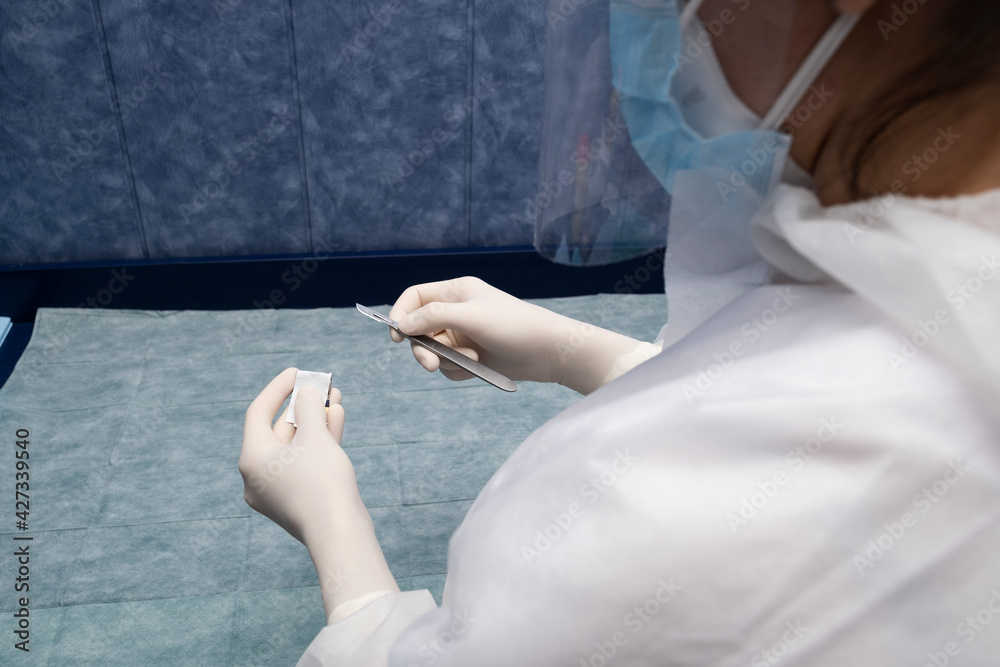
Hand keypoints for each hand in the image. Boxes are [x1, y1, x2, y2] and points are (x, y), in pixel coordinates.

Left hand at [239, 367, 356, 544]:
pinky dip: (318, 442)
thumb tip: (305, 393)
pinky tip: (337, 419)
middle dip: (303, 405)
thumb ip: (308, 408)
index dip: (278, 388)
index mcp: (251, 458)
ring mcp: (278, 489)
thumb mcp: (314, 436)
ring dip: (315, 420)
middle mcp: (257, 475)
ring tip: (335, 398)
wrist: (339, 533)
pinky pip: (304, 462)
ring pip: (295, 446)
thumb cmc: (322, 482)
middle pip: (278, 429)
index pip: (259, 412)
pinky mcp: (297, 498)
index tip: (298, 372)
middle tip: (323, 385)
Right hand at [389, 276, 569, 383]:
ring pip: (433, 350)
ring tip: (472, 359)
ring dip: (447, 360)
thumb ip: (433, 317)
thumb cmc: (514, 326)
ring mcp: (464, 334)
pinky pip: (449, 366)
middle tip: (431, 365)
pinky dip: (459, 370)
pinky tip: (479, 366)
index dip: (401, 314)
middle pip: (418, 329)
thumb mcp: (471, 316)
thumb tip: (402, 324)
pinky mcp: (472, 356)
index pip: (415, 297)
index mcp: (456, 291)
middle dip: (422, 348)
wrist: (549, 352)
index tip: (397, 337)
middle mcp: (457, 311)